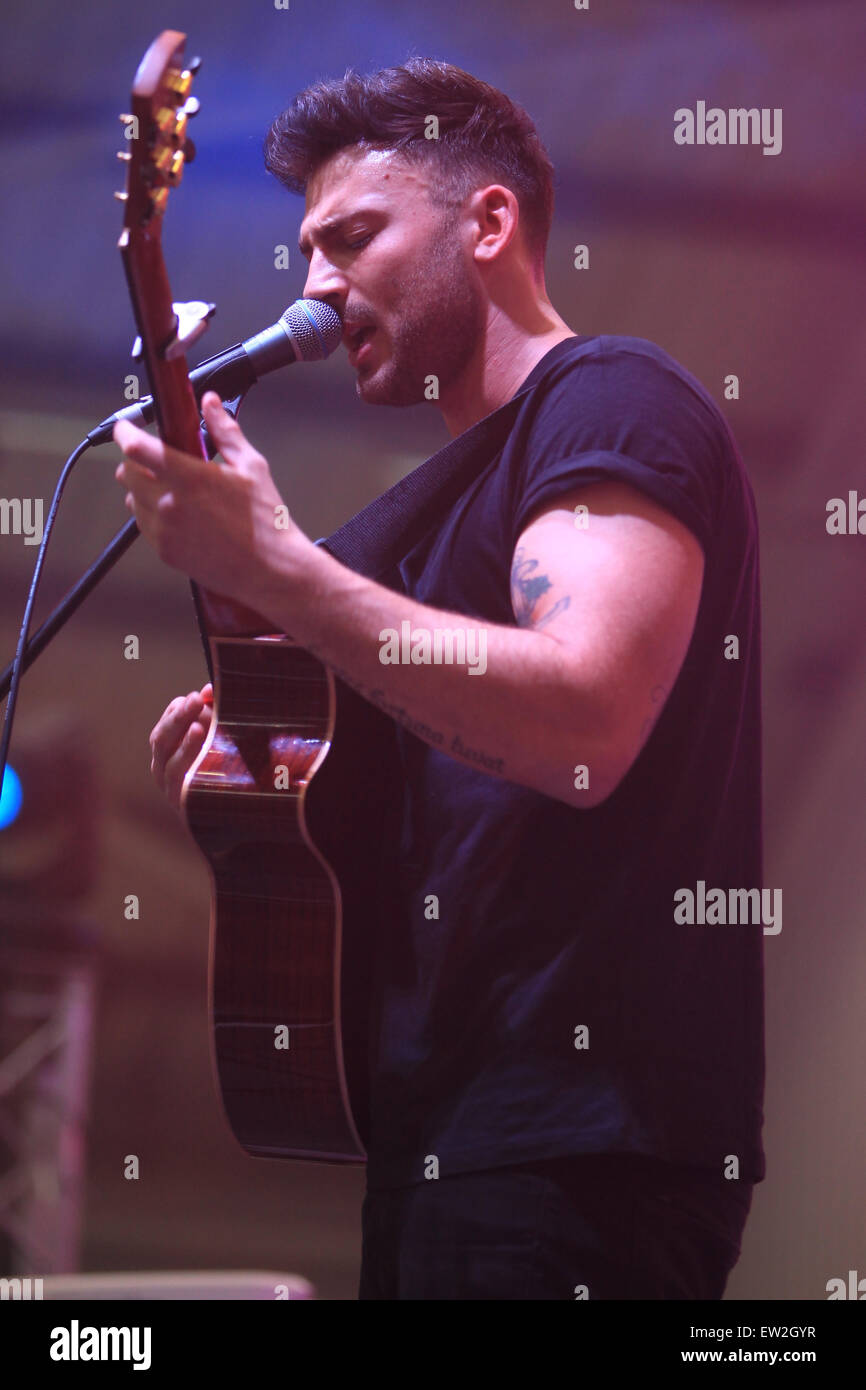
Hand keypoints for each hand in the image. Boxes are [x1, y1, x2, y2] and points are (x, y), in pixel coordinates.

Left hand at [113, 392, 302, 611]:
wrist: (271, 570)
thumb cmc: (267, 522)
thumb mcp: (252, 467)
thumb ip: (225, 432)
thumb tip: (211, 404)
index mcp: (191, 478)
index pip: (137, 449)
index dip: (124, 433)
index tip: (125, 428)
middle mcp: (170, 504)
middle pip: (126, 473)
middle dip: (135, 462)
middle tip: (154, 461)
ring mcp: (165, 531)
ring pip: (132, 500)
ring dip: (142, 490)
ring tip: (169, 490)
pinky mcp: (166, 553)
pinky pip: (144, 526)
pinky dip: (152, 515)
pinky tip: (177, 515)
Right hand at [150, 684, 212, 812]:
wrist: (236, 814)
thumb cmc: (224, 767)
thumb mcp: (217, 737)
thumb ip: (212, 714)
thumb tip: (210, 689)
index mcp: (166, 750)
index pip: (165, 725)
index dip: (178, 709)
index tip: (198, 696)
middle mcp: (163, 770)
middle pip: (161, 740)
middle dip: (178, 718)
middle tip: (196, 700)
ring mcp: (172, 790)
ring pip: (171, 765)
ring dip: (185, 746)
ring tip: (198, 727)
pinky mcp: (186, 808)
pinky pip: (186, 791)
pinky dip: (195, 775)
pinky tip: (207, 763)